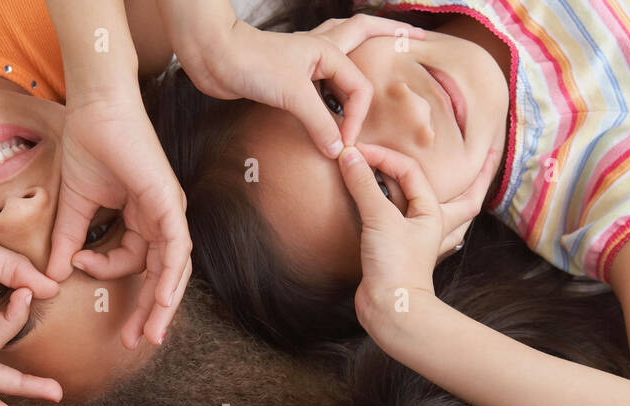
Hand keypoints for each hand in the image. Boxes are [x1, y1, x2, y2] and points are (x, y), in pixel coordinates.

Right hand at [45, 93, 191, 347]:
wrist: (95, 107)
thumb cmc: (88, 145)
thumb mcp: (74, 205)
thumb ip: (68, 241)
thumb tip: (55, 276)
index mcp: (143, 217)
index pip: (131, 260)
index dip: (104, 272)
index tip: (75, 265)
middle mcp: (161, 217)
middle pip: (160, 275)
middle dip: (148, 311)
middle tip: (135, 342)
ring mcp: (168, 210)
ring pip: (173, 268)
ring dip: (162, 304)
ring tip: (150, 334)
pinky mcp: (169, 202)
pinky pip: (176, 247)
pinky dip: (171, 275)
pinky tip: (163, 301)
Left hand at [174, 15, 422, 155]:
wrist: (212, 56)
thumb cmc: (250, 63)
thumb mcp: (292, 95)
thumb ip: (319, 123)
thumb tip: (339, 150)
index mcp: (327, 52)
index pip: (358, 89)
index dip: (355, 119)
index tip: (345, 143)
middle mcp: (319, 52)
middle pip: (363, 32)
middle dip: (390, 33)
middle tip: (417, 37)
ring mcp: (303, 62)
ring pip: (343, 46)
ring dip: (363, 44)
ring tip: (382, 46)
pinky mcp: (287, 76)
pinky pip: (320, 74)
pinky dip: (333, 75)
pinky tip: (334, 85)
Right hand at [337, 143, 481, 330]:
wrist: (390, 309)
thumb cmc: (394, 266)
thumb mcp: (379, 219)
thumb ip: (365, 185)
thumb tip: (350, 156)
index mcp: (434, 213)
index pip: (409, 171)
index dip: (382, 157)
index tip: (356, 153)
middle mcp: (435, 226)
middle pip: (467, 198)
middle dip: (480, 178)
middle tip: (492, 155)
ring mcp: (424, 242)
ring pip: (452, 216)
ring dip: (460, 200)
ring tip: (470, 185)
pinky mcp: (408, 255)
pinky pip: (428, 232)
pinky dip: (430, 222)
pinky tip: (430, 221)